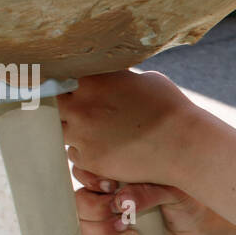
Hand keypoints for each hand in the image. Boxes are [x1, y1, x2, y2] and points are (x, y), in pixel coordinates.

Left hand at [59, 69, 203, 187]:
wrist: (183, 144)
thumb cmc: (171, 109)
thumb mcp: (145, 79)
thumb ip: (119, 78)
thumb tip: (112, 76)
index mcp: (93, 79)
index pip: (58, 75)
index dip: (61, 81)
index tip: (63, 84)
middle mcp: (80, 105)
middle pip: (52, 103)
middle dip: (62, 106)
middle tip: (76, 110)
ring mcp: (82, 134)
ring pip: (60, 130)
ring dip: (71, 130)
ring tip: (91, 132)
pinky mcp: (90, 159)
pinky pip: (74, 155)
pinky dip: (85, 152)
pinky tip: (103, 149)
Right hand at [73, 165, 225, 234]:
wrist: (199, 226)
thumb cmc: (183, 199)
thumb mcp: (171, 188)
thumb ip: (147, 190)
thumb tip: (122, 200)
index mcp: (115, 177)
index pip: (83, 172)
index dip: (88, 178)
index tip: (110, 184)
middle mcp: (107, 200)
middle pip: (78, 202)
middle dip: (94, 206)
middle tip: (118, 208)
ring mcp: (110, 224)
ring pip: (84, 228)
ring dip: (101, 228)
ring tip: (126, 225)